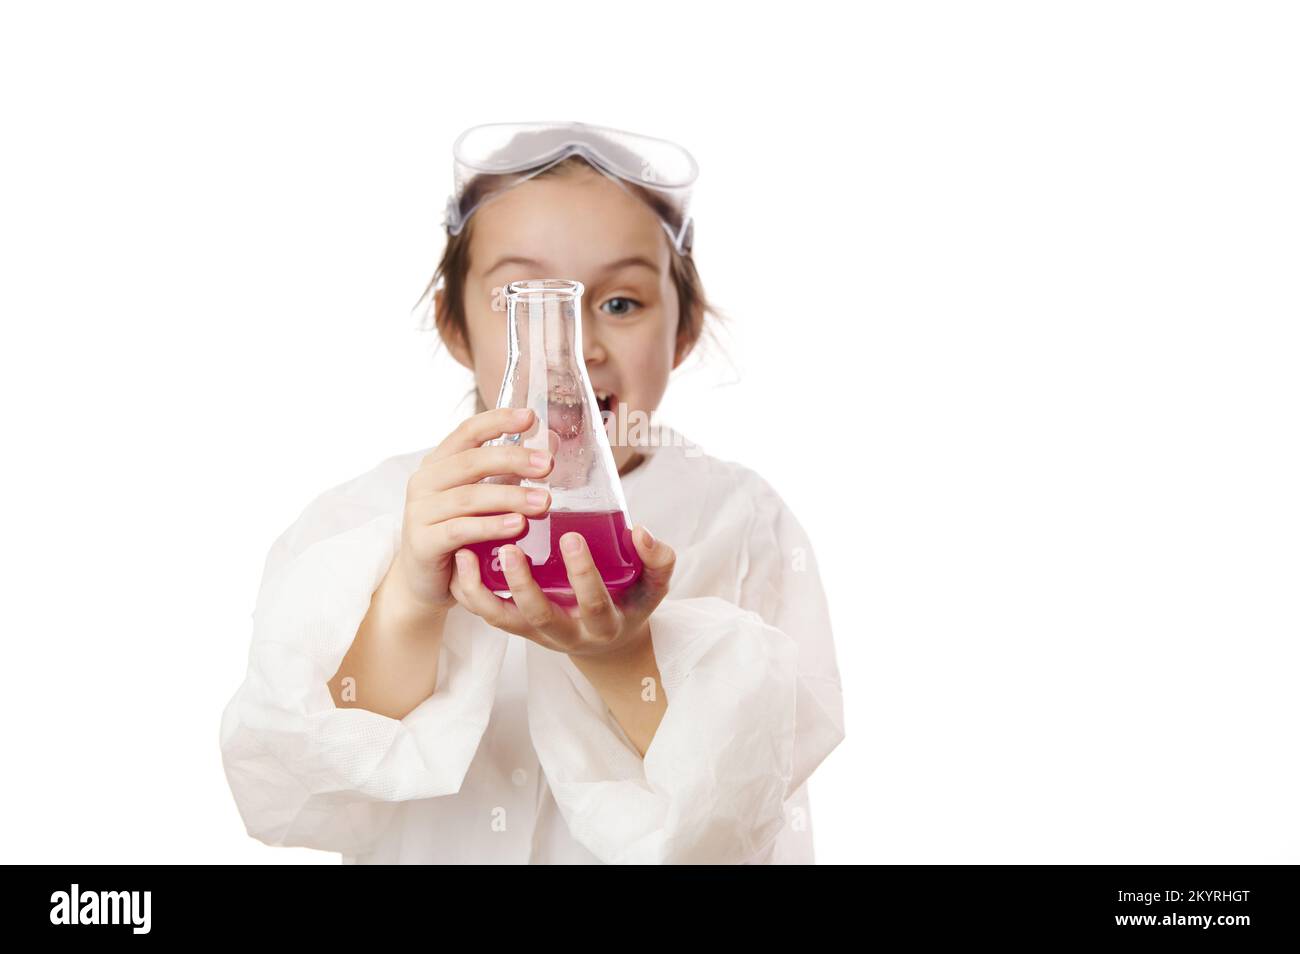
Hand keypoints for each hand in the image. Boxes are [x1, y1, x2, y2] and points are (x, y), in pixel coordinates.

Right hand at [384, 406, 554, 619]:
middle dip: (513, 460)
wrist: (423, 582)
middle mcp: (425, 482)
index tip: (530, 417)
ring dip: (510, 496)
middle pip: (471, 461)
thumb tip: (550, 444)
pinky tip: (517, 525)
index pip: (468, 431)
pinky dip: (490, 526)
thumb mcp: (483, 499)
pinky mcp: (422, 542)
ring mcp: (419, 512)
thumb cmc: (459, 533)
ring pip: (469, 496)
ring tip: (544, 502)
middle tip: (547, 465)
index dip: (498, 421)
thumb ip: (509, 473)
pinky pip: (460, 529)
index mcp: (439, 463)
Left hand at [449, 524, 675, 658]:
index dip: (583, 575)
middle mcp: (567, 634)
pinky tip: (459, 559)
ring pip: (503, 620)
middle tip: (511, 548)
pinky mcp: (516, 627)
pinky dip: (468, 591)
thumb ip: (658, 560)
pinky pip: (487, 613)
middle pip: (540, 617)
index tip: (572, 538)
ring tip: (467, 554)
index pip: (594, 604)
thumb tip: (641, 532)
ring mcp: (536, 633)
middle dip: (524, 585)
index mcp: (604, 624)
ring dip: (482, 591)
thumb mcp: (653, 587)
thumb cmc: (630, 603)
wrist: (607, 642)